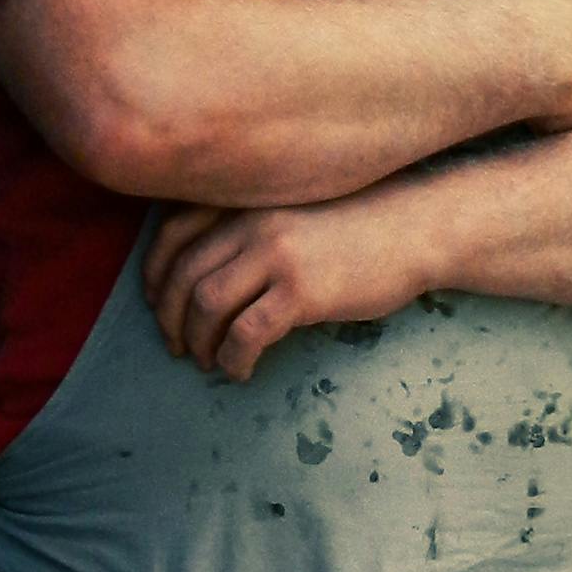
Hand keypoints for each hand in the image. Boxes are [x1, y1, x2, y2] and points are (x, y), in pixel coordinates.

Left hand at [144, 187, 431, 379]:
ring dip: (197, 341)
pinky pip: (246, 333)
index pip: (173, 232)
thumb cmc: (360, 224)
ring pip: (206, 305)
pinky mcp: (301, 292)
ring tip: (206, 361)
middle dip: (169, 317)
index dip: (155, 272)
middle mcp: (252, 222)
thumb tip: (213, 268)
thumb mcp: (295, 208)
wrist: (416, 229)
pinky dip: (232, 358)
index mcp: (247, 200)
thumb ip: (252, 225)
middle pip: (183, 274)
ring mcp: (275, 255)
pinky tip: (241, 371)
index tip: (156, 301)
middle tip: (175, 345)